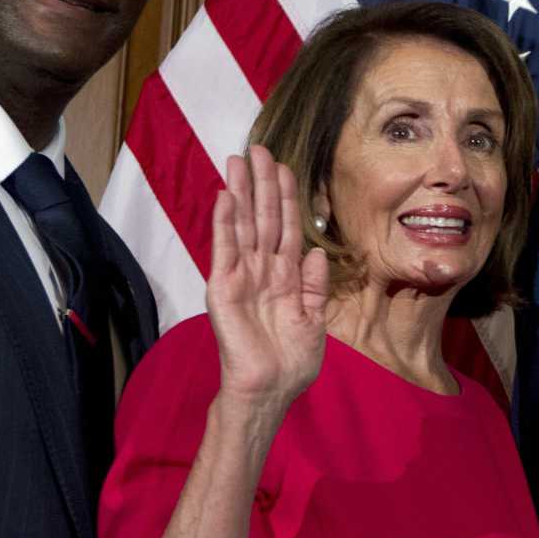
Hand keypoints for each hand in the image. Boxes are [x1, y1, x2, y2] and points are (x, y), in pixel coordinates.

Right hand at [206, 145, 328, 413]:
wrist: (271, 389)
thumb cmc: (291, 360)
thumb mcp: (314, 318)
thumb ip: (314, 284)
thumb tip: (314, 251)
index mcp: (285, 277)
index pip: (285, 228)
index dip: (285, 199)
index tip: (287, 168)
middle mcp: (261, 270)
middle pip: (262, 218)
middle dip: (262, 184)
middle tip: (260, 148)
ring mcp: (241, 276)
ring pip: (243, 225)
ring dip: (241, 192)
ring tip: (238, 160)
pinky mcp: (223, 288)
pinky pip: (225, 249)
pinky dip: (225, 223)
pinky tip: (226, 197)